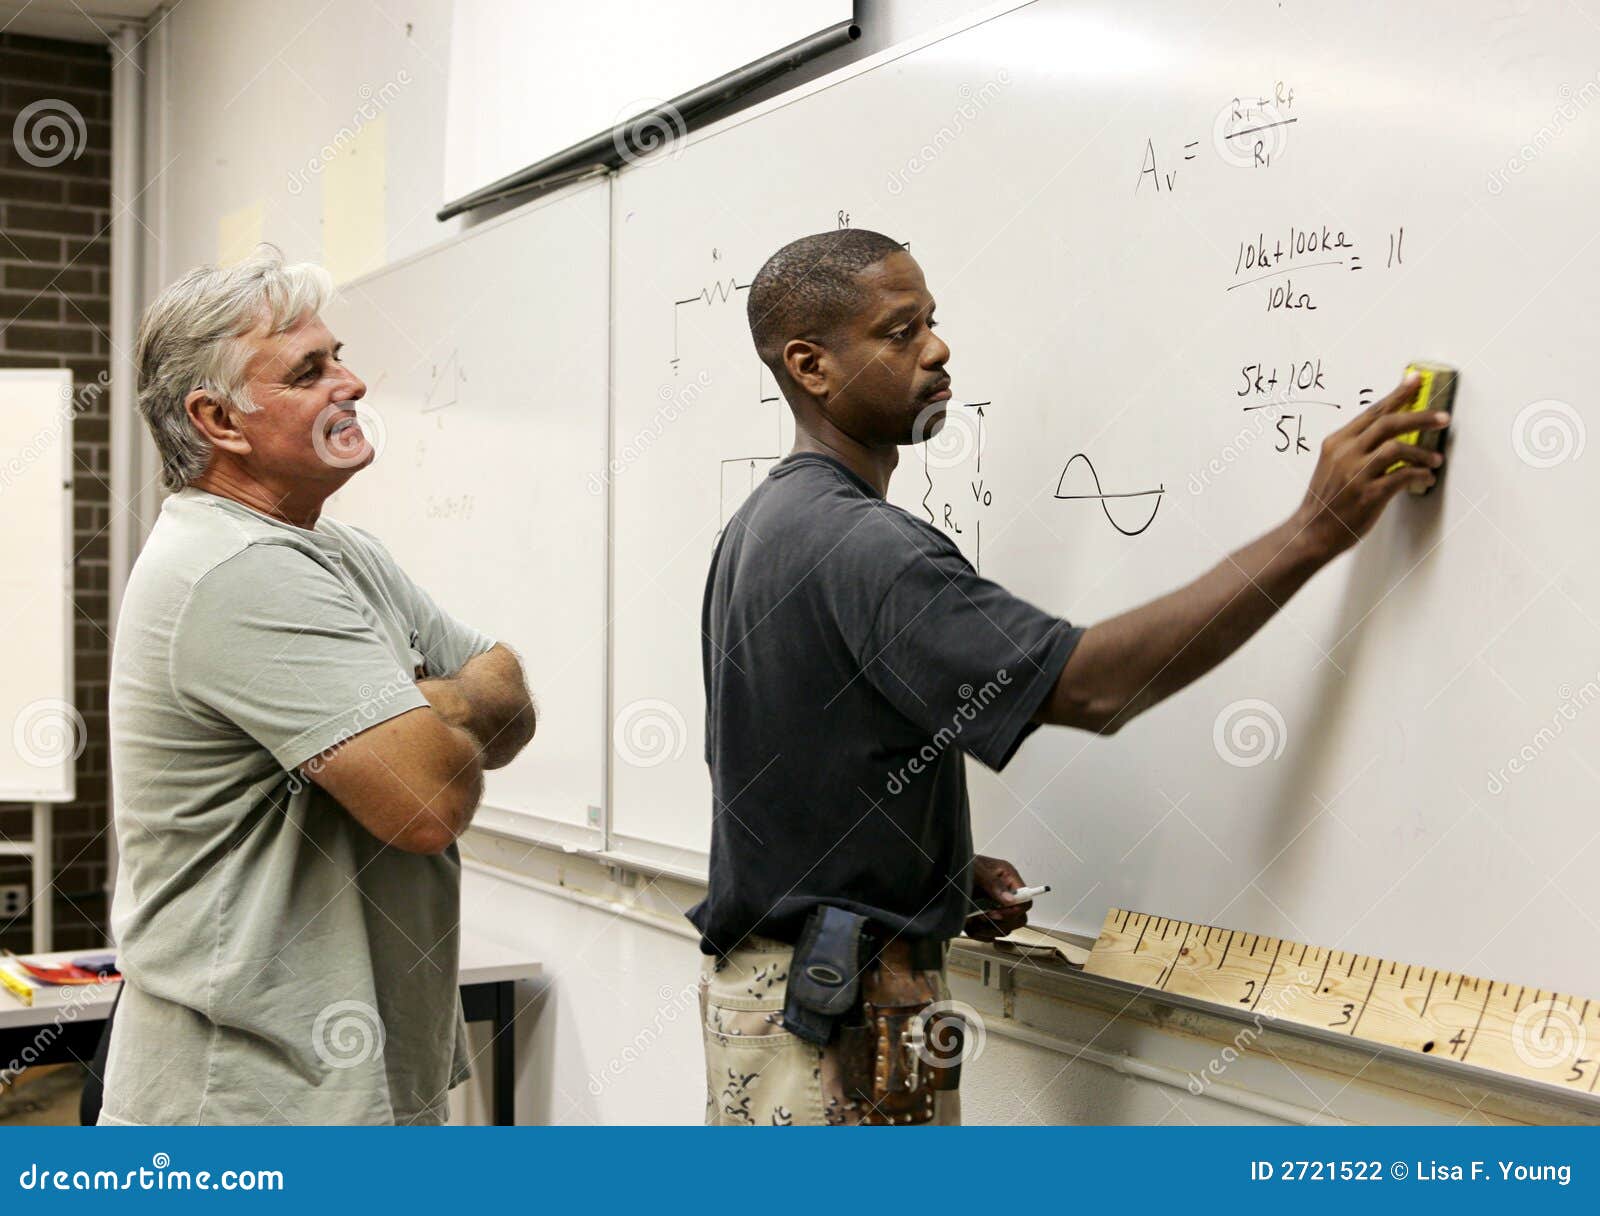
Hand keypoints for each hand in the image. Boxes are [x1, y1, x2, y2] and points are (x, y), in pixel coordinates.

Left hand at [966, 854, 1031, 941]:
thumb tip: (1010, 899)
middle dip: (1000, 922)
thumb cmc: (960, 865)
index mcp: (1007, 878)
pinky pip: (989, 934)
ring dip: (988, 929)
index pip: (1025, 900)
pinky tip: (969, 923)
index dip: (1014, 911)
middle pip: (1019, 919)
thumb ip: (993, 883)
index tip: (995, 912)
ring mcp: (995, 907)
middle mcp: (1005, 894)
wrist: (942, 870)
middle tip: (982, 916)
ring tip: (972, 919)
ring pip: (1004, 929)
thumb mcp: (975, 869)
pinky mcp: (985, 918)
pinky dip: (979, 933)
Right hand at [1292, 373, 1448, 558]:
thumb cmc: (1326, 500)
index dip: (1398, 394)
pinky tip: (1425, 478)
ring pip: (1397, 448)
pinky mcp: (1369, 494)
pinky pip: (1403, 476)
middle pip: (1388, 423)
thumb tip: (1390, 435)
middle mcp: (1345, 454)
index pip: (1372, 411)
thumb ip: (1356, 448)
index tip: (1415, 381)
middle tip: (1442, 417)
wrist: (1311, 532)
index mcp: (1337, 442)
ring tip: (1435, 459)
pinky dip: (1420, 475)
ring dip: (1422, 452)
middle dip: (1421, 416)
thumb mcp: (1333, 465)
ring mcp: (1356, 474)